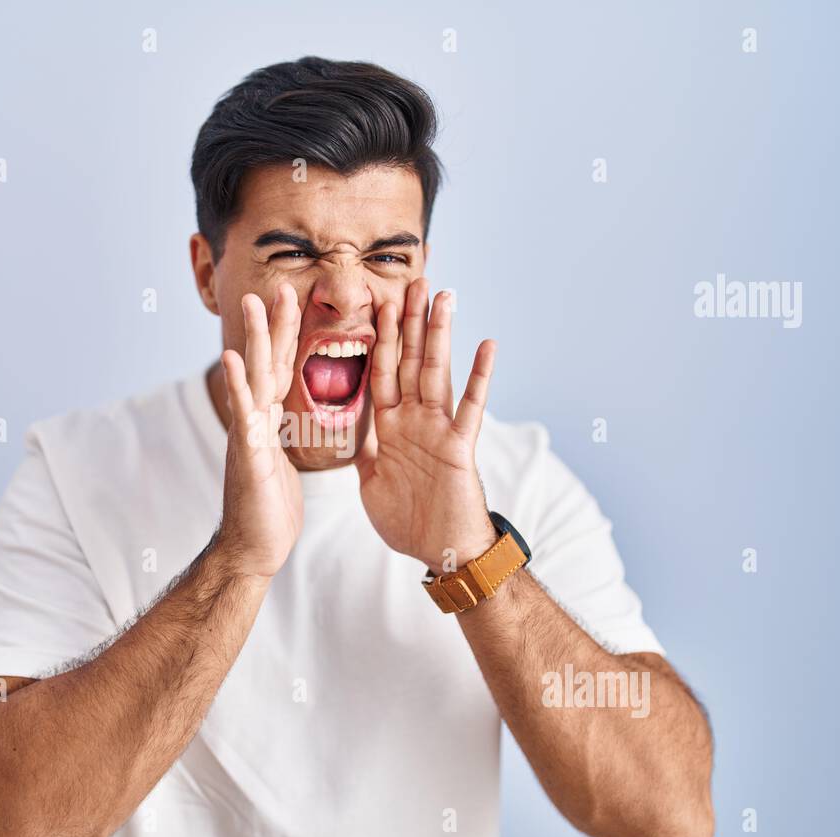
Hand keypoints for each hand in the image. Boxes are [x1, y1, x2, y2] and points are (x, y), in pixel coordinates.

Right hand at [216, 283, 304, 577]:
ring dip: (253, 340)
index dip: (287, 336)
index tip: (294, 301)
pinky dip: (237, 386)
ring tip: (253, 306)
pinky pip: (244, 417)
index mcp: (269, 424)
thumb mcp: (286, 467)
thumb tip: (289, 423)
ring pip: (253, 380)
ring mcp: (249, 437)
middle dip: (272, 325)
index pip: (280, 370)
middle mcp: (256, 423)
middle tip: (277, 287)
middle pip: (265, 364)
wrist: (252, 550)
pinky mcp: (248, 457)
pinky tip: (230, 361)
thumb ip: (283, 439)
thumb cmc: (270, 513)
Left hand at [357, 278, 497, 573]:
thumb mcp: (373, 483)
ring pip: (437, 372)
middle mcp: (415, 420)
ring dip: (440, 334)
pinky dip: (481, 377)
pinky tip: (488, 344)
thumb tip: (351, 431)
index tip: (377, 304)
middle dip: (409, 323)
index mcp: (391, 427)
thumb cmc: (410, 522)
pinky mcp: (460, 446)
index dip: (379, 340)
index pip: (382, 373)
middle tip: (414, 281)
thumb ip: (365, 451)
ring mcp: (439, 429)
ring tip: (444, 295)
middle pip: (410, 361)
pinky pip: (470, 407)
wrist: (440, 553)